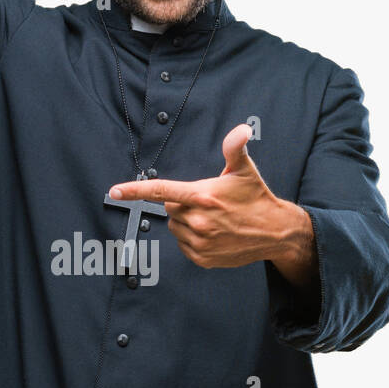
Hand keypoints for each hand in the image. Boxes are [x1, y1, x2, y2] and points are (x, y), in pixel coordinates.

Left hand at [108, 125, 314, 273]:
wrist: (274, 232)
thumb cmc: (256, 198)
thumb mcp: (245, 170)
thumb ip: (235, 148)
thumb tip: (241, 130)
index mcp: (202, 196)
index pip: (161, 191)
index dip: (134, 190)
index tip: (114, 191)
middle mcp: (198, 220)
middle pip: (170, 208)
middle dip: (183, 204)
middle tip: (207, 202)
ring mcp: (199, 242)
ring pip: (176, 227)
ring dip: (188, 222)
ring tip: (213, 218)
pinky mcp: (202, 258)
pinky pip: (183, 245)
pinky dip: (193, 239)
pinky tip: (213, 233)